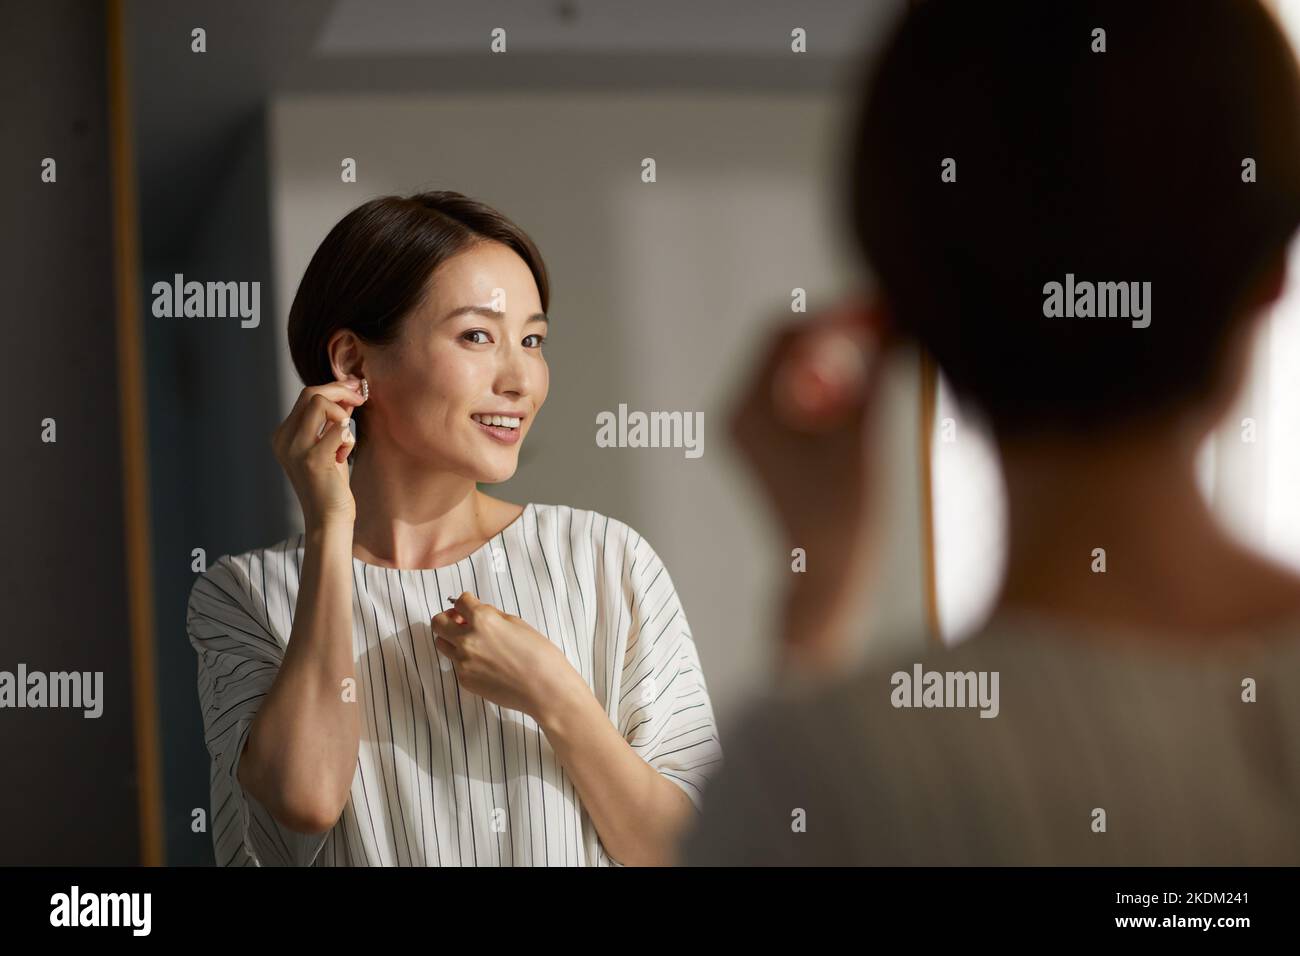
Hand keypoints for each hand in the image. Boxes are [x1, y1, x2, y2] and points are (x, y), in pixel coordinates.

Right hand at [271, 378, 367, 530]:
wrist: (328, 519)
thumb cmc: (331, 484)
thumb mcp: (328, 446)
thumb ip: (333, 420)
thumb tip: (349, 392)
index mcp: (283, 435)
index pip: (307, 396)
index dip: (334, 388)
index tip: (356, 390)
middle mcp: (284, 439)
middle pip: (311, 393)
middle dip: (341, 391)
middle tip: (361, 398)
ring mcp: (295, 449)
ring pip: (321, 404)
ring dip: (343, 417)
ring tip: (345, 442)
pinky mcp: (313, 459)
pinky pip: (338, 429)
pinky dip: (348, 439)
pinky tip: (343, 457)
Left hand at [431, 592, 578, 719]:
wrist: (544, 689)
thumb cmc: (539, 655)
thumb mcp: (518, 624)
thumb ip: (492, 616)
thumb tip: (478, 613)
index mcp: (483, 620)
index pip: (460, 602)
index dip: (467, 602)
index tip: (470, 605)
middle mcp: (467, 640)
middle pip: (438, 622)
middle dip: (448, 618)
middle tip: (461, 621)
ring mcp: (463, 662)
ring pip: (441, 643)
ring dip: (451, 638)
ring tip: (471, 643)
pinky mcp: (464, 680)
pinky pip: (455, 664)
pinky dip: (464, 659)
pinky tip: (485, 663)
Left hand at [725, 294, 888, 668]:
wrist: (827, 577)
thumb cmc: (842, 516)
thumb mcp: (862, 437)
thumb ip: (871, 375)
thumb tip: (889, 325)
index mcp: (746, 412)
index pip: (783, 337)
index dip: (833, 319)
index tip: (879, 314)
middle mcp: (739, 416)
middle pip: (787, 349)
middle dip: (839, 337)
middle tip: (889, 332)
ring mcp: (753, 432)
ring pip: (799, 371)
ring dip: (841, 362)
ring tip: (884, 366)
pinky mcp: (773, 446)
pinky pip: (803, 396)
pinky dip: (836, 388)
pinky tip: (868, 400)